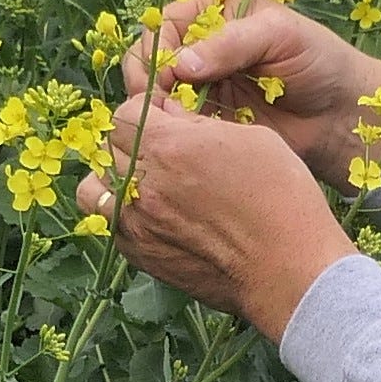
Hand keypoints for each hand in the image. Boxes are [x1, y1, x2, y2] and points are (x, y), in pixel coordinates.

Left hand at [80, 96, 357, 338]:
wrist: (288, 269)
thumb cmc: (282, 199)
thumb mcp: (252, 139)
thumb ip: (201, 124)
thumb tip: (172, 117)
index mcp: (170, 147)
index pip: (126, 112)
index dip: (146, 112)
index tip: (167, 120)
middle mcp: (143, 184)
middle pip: (109, 147)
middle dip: (132, 142)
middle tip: (162, 151)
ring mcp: (137, 224)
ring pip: (93, 189)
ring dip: (111, 180)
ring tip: (141, 183)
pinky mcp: (141, 256)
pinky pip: (110, 226)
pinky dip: (122, 215)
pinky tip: (153, 215)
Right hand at [120, 0, 380, 187]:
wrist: (341, 115)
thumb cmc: (319, 60)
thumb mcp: (279, 36)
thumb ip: (230, 43)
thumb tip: (180, 64)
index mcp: (212, 14)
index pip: (164, 25)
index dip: (158, 50)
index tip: (166, 76)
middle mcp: (199, 47)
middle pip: (148, 59)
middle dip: (148, 79)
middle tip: (160, 103)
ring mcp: (199, 86)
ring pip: (153, 94)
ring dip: (154, 107)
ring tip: (172, 122)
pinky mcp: (204, 121)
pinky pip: (173, 124)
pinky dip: (171, 130)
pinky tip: (182, 139)